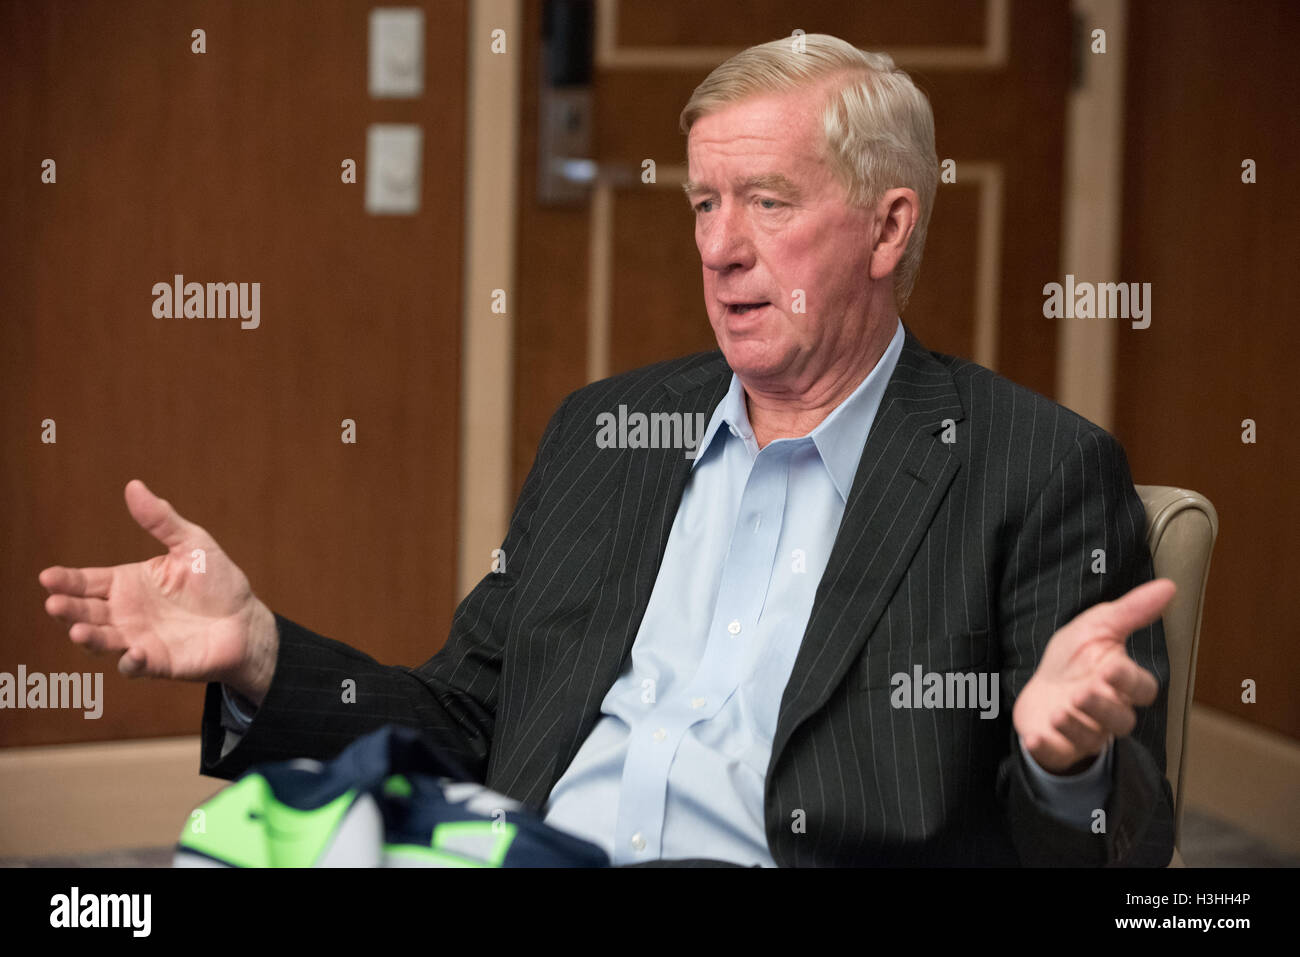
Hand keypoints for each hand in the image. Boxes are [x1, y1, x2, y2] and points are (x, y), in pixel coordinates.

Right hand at [38, 479, 277, 703]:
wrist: (246, 621)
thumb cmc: (218, 582)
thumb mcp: (192, 544)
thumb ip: (161, 520)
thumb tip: (134, 485)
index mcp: (127, 583)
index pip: (86, 582)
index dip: (66, 580)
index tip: (47, 576)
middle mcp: (125, 613)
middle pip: (84, 612)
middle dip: (67, 608)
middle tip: (54, 603)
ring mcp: (138, 639)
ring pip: (102, 640)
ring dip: (88, 637)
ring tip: (77, 630)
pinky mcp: (158, 663)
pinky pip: (136, 666)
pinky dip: (131, 663)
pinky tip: (133, 654)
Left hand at [1012, 578, 1174, 773]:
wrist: (1041, 689)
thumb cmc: (1074, 659)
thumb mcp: (1097, 627)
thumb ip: (1132, 610)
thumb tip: (1168, 586)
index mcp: (1121, 683)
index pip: (1141, 689)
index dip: (1130, 681)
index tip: (1111, 667)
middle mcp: (1107, 712)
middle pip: (1121, 720)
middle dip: (1103, 708)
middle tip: (1082, 692)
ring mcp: (1083, 732)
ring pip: (1092, 739)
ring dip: (1076, 726)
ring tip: (1059, 711)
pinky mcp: (1057, 747)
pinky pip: (1058, 755)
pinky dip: (1047, 748)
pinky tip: (1035, 738)